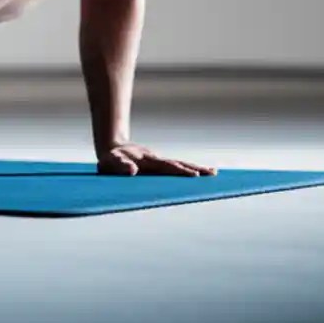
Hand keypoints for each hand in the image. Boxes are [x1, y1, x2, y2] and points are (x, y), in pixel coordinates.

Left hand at [97, 142, 216, 176]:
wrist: (112, 147)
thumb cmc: (110, 159)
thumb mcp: (110, 162)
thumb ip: (120, 165)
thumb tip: (132, 171)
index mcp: (146, 160)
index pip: (166, 166)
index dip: (179, 170)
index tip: (194, 175)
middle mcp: (155, 159)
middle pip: (178, 164)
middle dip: (194, 169)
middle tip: (211, 174)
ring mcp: (158, 161)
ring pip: (180, 164)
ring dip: (196, 168)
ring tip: (213, 173)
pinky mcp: (159, 164)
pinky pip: (177, 166)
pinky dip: (191, 169)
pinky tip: (203, 173)